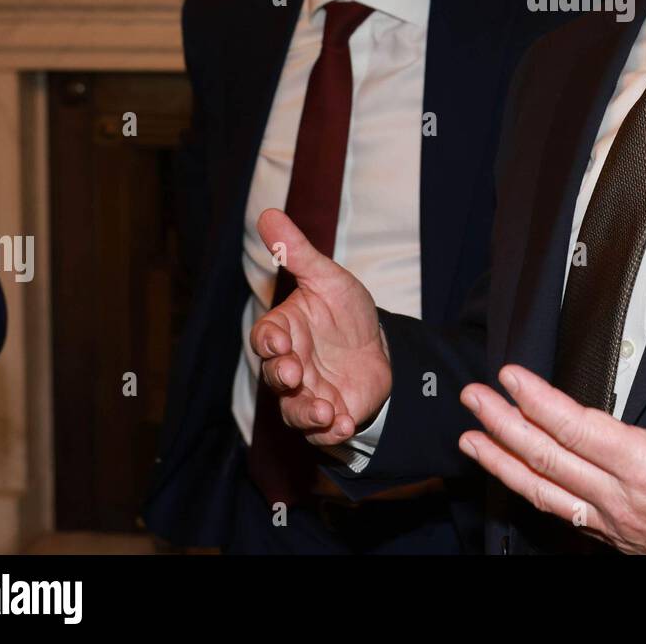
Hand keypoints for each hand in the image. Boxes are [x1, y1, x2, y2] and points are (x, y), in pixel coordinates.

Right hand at [250, 208, 391, 446]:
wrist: (380, 345)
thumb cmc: (345, 311)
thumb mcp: (327, 278)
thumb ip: (297, 252)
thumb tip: (267, 212)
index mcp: (284, 331)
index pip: (265, 337)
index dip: (270, 340)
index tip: (280, 339)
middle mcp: (289, 365)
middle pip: (274, 376)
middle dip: (282, 377)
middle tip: (294, 374)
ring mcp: (307, 393)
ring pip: (294, 410)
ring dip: (306, 413)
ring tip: (325, 411)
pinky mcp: (330, 415)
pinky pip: (322, 431)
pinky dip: (331, 431)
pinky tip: (345, 424)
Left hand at [458, 319, 645, 553]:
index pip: (577, 428)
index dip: (537, 401)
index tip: (511, 377)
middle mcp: (623, 499)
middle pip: (548, 459)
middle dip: (503, 426)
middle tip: (474, 399)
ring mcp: (615, 523)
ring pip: (545, 493)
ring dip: (503, 463)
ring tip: (472, 441)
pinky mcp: (617, 538)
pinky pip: (563, 514)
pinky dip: (532, 492)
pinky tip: (516, 479)